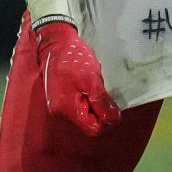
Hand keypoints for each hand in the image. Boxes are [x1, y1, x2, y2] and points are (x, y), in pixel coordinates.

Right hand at [33, 21, 119, 135]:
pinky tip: (90, 83)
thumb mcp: (91, 80)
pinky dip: (89, 97)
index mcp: (66, 110)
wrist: (56, 43)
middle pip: (89, 122)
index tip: (114, 106)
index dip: (107, 120)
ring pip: (86, 113)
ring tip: (96, 85)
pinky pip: (81, 104)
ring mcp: (59, 104)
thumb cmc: (73, 60)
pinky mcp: (61, 97)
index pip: (92, 128)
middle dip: (102, 110)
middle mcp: (60, 111)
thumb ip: (101, 101)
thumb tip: (113, 118)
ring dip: (96, 102)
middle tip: (104, 91)